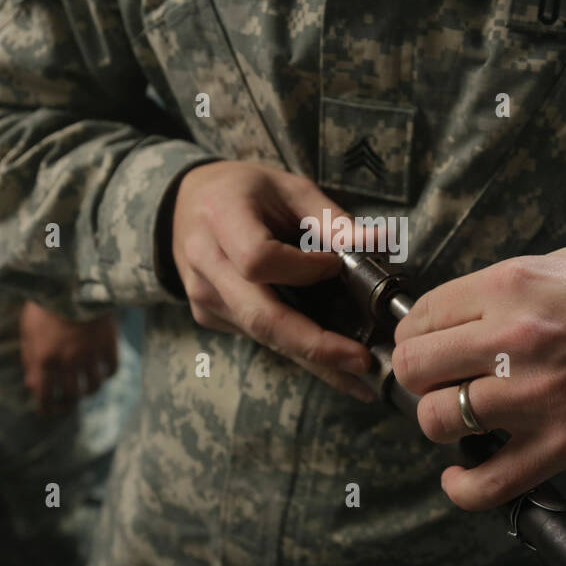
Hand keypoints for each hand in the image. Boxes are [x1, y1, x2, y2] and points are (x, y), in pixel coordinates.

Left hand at [19, 301, 118, 415]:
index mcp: (43, 360)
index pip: (45, 398)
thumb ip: (29, 359)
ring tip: (86, 385)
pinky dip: (106, 374)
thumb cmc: (45, 304)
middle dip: (69, 402)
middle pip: (72, 397)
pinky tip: (102, 371)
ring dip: (88, 389)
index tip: (49, 412)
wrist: (72, 280)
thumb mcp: (28, 330)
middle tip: (69, 400)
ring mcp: (89, 355)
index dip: (47, 410)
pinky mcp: (108, 344)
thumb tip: (31, 385)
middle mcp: (67, 363)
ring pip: (92, 387)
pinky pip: (110, 370)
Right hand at [171, 160, 374, 400]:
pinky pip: (259, 337)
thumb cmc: (243, 191)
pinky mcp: (210, 316)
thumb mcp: (288, 187)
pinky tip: (331, 360)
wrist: (185, 204)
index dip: (305, 269)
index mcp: (221, 218)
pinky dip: (296, 349)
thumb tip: (379, 243)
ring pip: (263, 337)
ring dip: (313, 361)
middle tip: (363, 360)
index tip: (338, 266)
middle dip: (316, 345)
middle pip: (261, 317)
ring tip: (359, 377)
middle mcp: (206, 262)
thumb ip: (331, 219)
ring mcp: (204, 296)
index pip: (259, 260)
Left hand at [392, 245, 565, 510]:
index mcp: (510, 288)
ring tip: (456, 413)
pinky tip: (458, 475)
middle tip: (436, 376)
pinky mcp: (559, 445)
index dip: (415, 331)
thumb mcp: (557, 263)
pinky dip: (461, 487)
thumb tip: (451, 312)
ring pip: (437, 420)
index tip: (426, 340)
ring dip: (439, 419)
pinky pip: (487, 484)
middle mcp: (513, 342)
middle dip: (418, 373)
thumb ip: (499, 287)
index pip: (421, 316)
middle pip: (415, 368)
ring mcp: (534, 398)